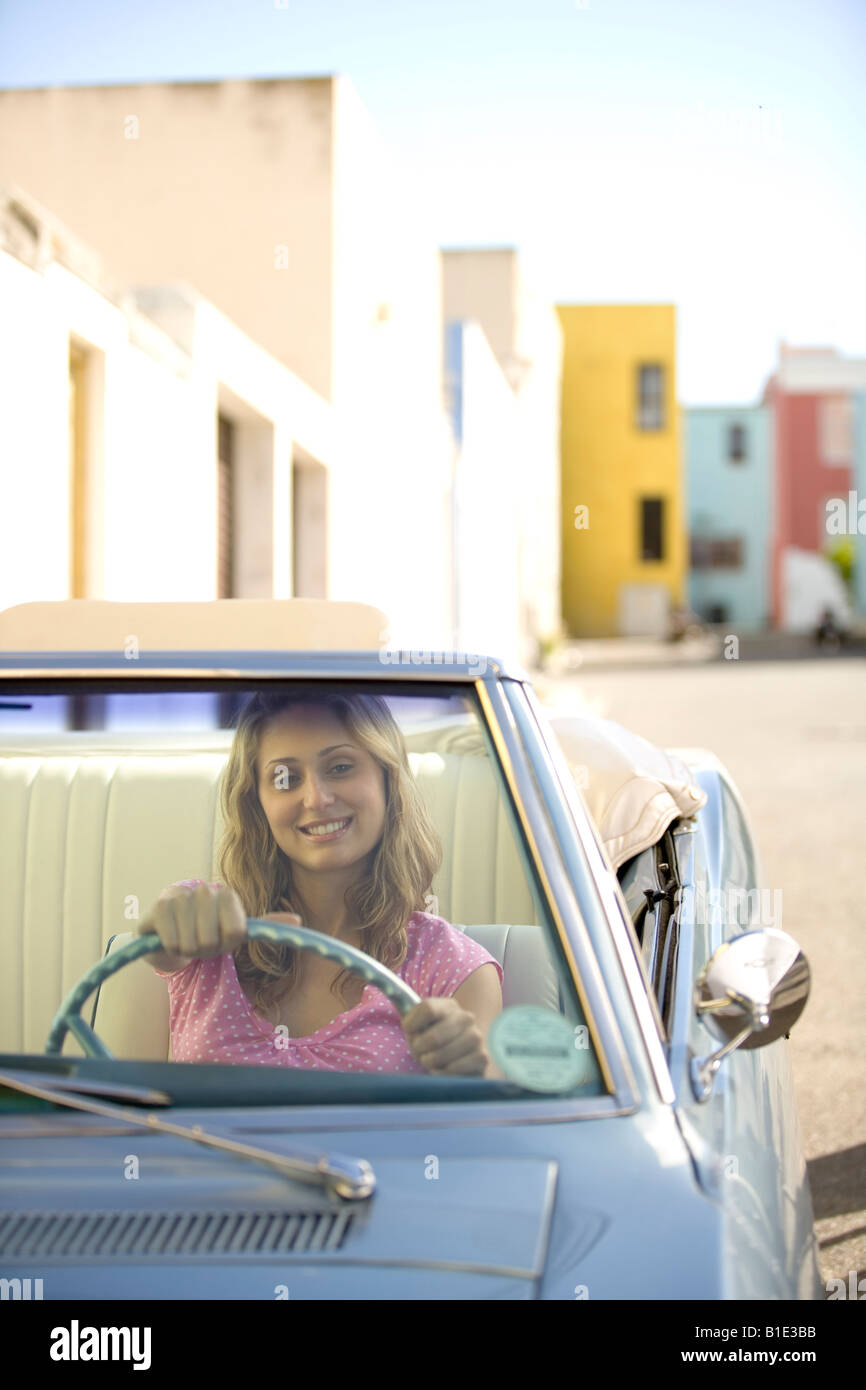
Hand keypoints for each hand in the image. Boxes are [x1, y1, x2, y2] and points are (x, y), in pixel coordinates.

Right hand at [139, 884, 300, 972]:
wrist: (167, 931)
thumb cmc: (206, 930)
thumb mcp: (236, 930)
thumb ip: (265, 925)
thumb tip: (298, 920)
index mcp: (228, 896)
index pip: (236, 932)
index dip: (226, 944)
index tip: (220, 940)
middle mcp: (205, 891)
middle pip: (211, 941)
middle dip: (205, 949)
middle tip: (199, 942)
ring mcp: (181, 896)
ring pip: (190, 943)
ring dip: (187, 950)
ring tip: (184, 939)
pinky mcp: (159, 906)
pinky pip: (171, 940)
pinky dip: (170, 948)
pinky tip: (168, 937)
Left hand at [402, 996, 489, 1075]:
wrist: (454, 1057)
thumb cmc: (429, 1039)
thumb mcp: (417, 1026)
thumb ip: (408, 1018)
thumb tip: (399, 1007)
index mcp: (448, 1006)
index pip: (428, 1009)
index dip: (412, 1023)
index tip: (408, 1031)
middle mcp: (466, 1018)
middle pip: (434, 1037)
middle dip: (420, 1050)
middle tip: (420, 1053)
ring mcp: (476, 1038)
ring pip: (443, 1054)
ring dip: (430, 1063)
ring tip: (430, 1062)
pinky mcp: (482, 1058)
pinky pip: (454, 1070)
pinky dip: (441, 1074)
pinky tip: (440, 1070)